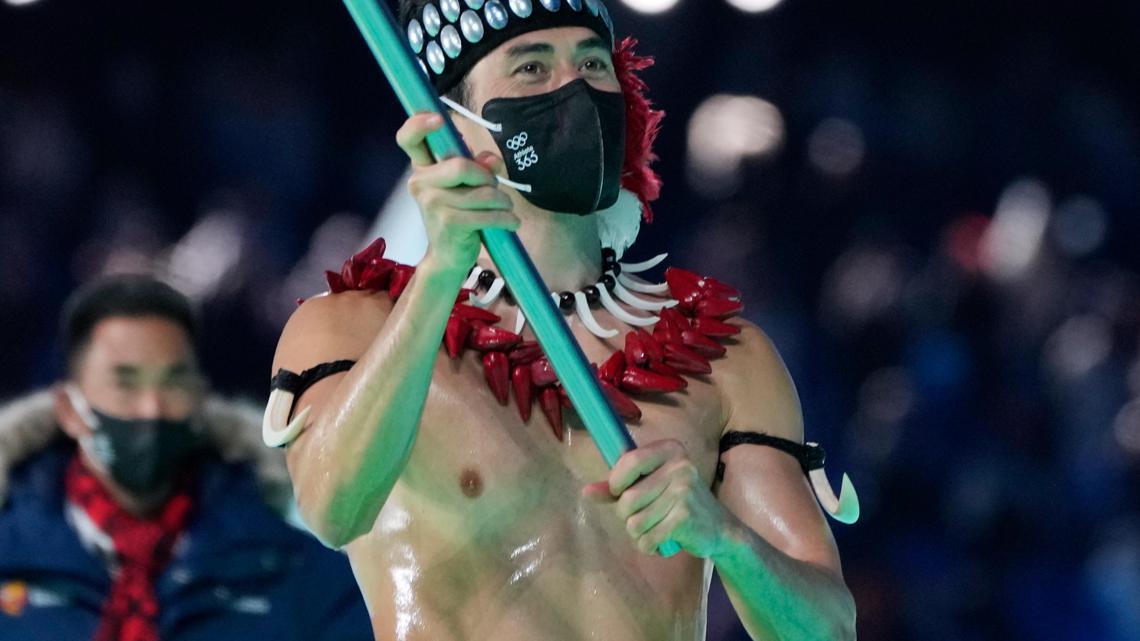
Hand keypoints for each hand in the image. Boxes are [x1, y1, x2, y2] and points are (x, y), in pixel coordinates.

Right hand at [396, 113, 519, 272]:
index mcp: (422, 169)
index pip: (409, 139)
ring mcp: (432, 204)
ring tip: (504, 209)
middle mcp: (420, 183)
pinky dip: (505, 218)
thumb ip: (478, 166)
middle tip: (494, 189)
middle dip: (487, 178)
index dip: (419, 124)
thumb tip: (491, 160)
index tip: (438, 119)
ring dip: (501, 201)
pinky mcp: (449, 223)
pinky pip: (488, 213)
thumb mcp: (467, 186)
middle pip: (461, 165)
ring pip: (482, 192)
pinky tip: (510, 223)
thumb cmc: (459, 215)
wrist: (448, 257)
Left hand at [583, 439, 731, 557]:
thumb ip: (618, 487)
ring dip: (638, 533)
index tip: (619, 491)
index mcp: (670, 450)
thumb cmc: (678, 502)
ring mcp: (683, 492)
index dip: (616, 482)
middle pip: (627, 498)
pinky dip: (648, 545)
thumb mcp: (650, 486)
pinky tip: (663, 540)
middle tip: (646, 516)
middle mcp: (679, 467)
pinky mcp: (684, 518)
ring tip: (656, 528)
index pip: (629, 461)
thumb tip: (586, 492)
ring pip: (634, 522)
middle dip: (627, 515)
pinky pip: (647, 539)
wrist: (719, 528)